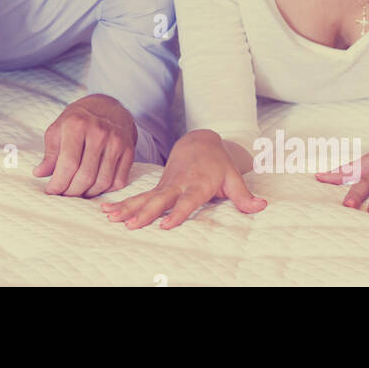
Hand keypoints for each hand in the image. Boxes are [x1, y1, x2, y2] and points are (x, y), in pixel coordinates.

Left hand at [33, 94, 136, 197]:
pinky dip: (105, 190)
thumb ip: (50, 153)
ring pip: (103, 182)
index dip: (59, 183)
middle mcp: (99, 132)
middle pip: (85, 176)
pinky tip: (94, 187)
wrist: (108, 106)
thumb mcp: (58, 129)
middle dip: (71, 192)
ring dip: (88, 193)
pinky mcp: (129, 151)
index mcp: (77, 125)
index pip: (69, 163)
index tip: (51, 191)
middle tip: (63, 194)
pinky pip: (118, 181)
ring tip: (77, 192)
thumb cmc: (78, 119)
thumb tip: (39, 173)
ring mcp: (116, 142)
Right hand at [101, 129, 265, 228]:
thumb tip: (262, 206)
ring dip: (127, 208)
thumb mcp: (233, 177)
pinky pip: (138, 196)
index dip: (177, 213)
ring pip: (145, 197)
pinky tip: (106, 210)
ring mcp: (165, 185)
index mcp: (198, 184)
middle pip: (160, 200)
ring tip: (111, 218)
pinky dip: (122, 203)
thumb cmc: (218, 163)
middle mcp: (178, 184)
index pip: (187, 201)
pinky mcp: (157, 187)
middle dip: (145, 213)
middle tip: (131, 225)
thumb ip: (244, 196)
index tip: (165, 225)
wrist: (199, 142)